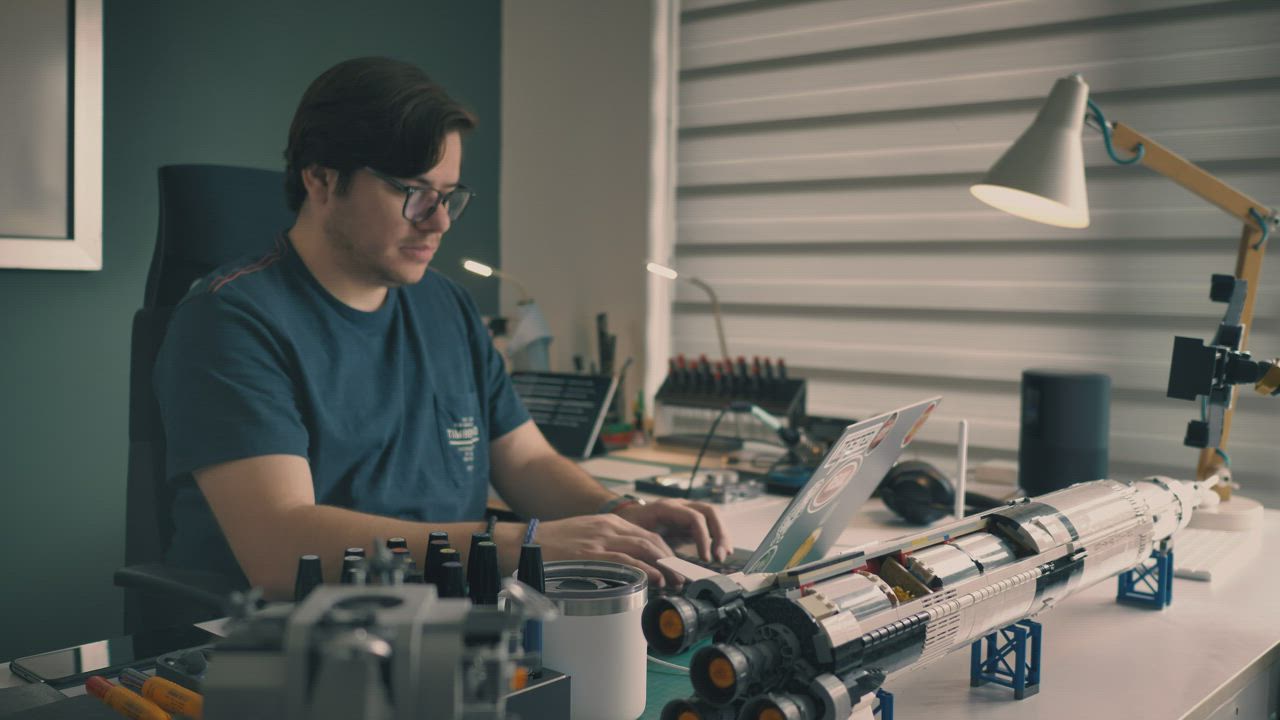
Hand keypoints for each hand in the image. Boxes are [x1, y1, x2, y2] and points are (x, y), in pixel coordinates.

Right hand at [534, 514, 678, 587]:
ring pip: (644, 548)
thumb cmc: (553, 544)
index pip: (648, 534)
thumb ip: (607, 546)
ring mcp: (601, 539)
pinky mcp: (591, 554)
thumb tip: (629, 567)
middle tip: (680, 578)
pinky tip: (654, 580)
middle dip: (670, 560)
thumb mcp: (586, 536)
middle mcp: (609, 527)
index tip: (675, 568)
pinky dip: (644, 570)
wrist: (525, 542)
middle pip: (652, 540)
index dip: (666, 552)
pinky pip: (625, 561)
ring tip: (673, 583)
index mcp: (609, 522)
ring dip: (663, 567)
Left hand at [614, 498, 732, 565]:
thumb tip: (662, 568)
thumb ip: (648, 548)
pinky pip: (709, 525)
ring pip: (713, 517)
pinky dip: (717, 538)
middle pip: (709, 512)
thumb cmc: (628, 525)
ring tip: (723, 555)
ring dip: (722, 536)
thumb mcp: (634, 534)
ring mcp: (687, 511)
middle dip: (719, 534)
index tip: (705, 558)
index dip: (702, 537)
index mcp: (667, 507)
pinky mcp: (689, 521)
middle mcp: (680, 505)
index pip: (694, 517)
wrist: (625, 515)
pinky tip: (719, 552)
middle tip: (720, 556)